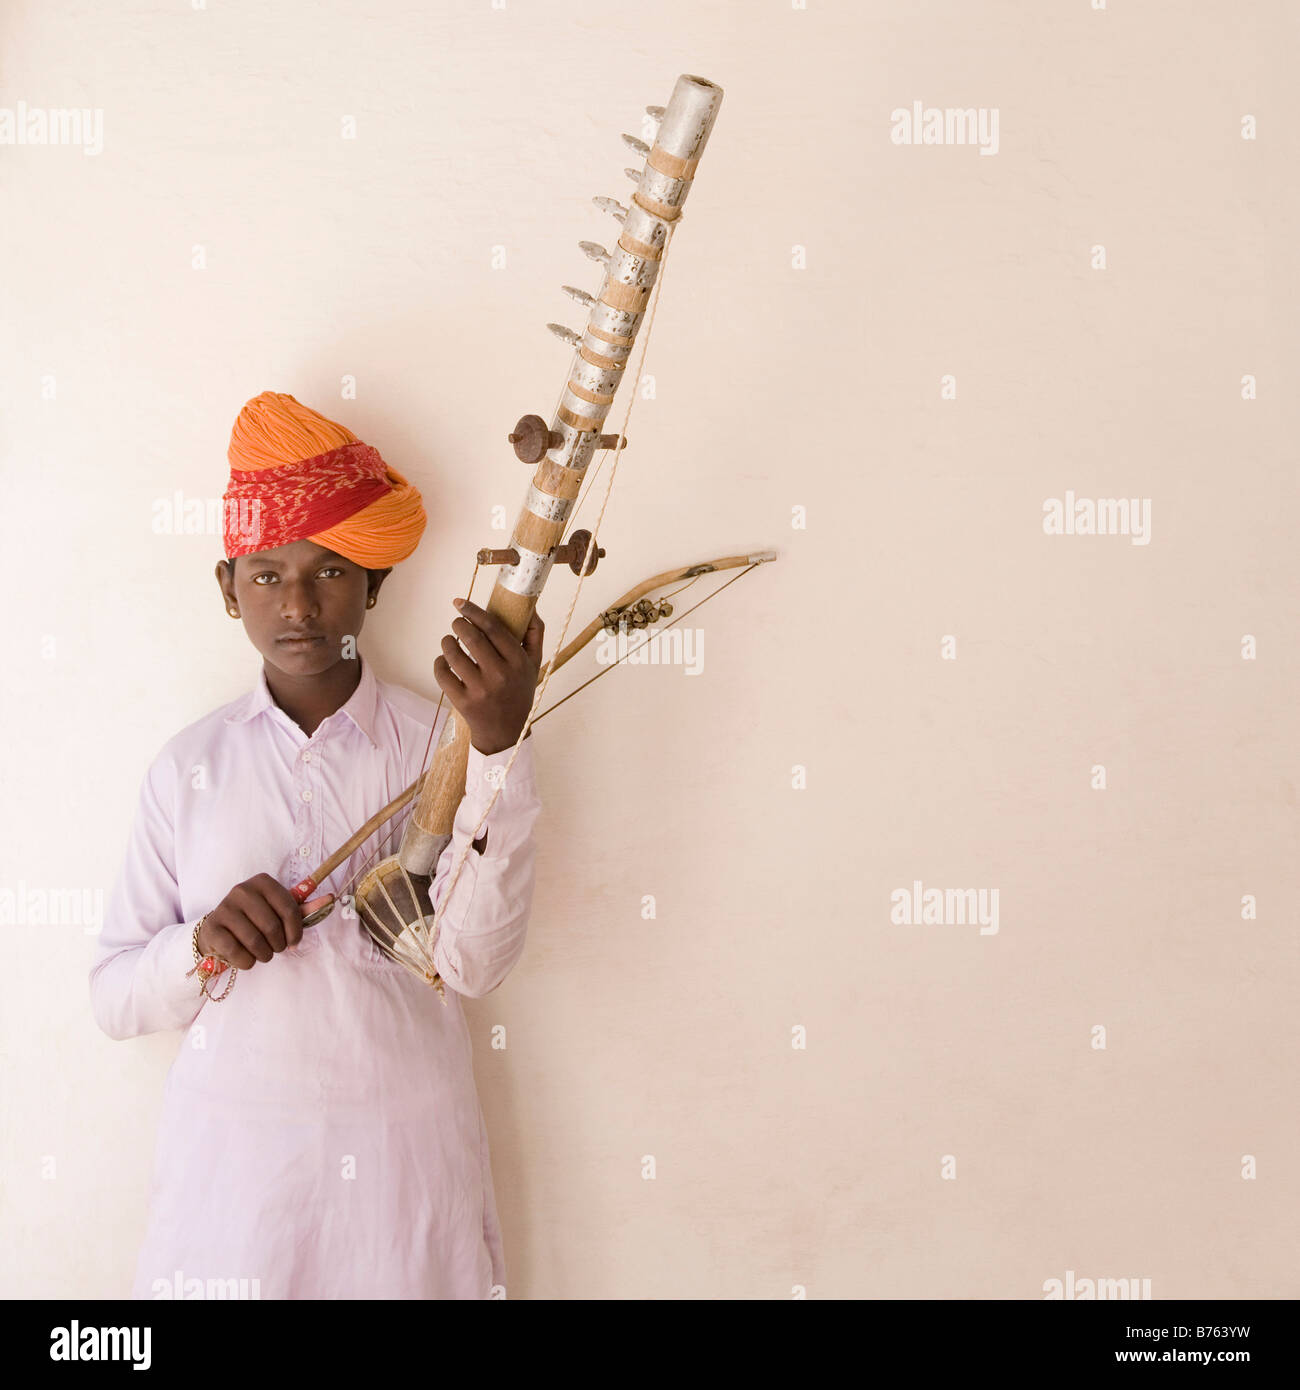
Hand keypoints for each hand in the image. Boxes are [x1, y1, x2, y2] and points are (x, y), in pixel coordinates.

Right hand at [197, 873, 329, 969]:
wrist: (219, 930)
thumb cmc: (255, 920)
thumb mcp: (279, 911)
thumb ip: (303, 908)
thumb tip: (330, 898)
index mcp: (263, 882)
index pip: (290, 909)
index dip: (295, 932)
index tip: (293, 942)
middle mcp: (242, 890)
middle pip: (272, 927)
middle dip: (278, 945)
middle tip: (275, 949)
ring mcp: (224, 907)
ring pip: (255, 942)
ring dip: (264, 955)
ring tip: (262, 953)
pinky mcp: (212, 927)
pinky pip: (237, 952)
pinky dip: (246, 962)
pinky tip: (246, 957)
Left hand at [434, 598, 543, 754]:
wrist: (507, 732)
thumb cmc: (519, 692)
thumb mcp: (533, 665)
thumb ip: (534, 634)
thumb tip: (531, 605)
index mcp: (518, 663)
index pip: (493, 628)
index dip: (474, 612)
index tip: (460, 603)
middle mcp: (500, 675)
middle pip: (472, 638)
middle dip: (459, 624)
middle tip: (457, 623)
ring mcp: (480, 690)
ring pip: (454, 655)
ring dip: (447, 642)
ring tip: (449, 641)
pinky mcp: (463, 702)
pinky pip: (443, 674)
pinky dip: (439, 663)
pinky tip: (444, 661)